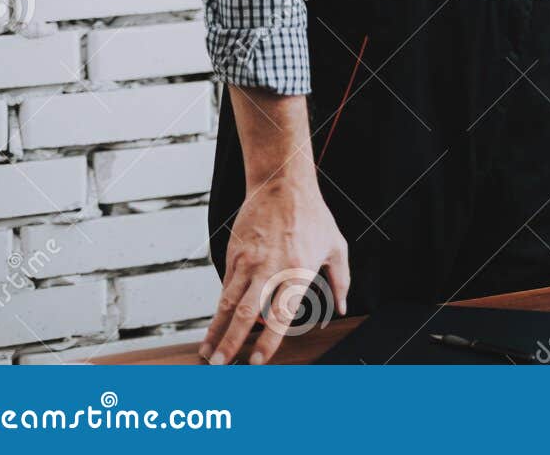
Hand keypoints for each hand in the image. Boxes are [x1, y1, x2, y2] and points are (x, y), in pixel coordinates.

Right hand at [200, 175, 348, 364]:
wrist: (282, 184)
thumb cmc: (313, 216)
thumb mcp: (336, 246)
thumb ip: (340, 281)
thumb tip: (342, 308)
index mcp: (299, 271)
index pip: (281, 315)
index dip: (268, 342)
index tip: (256, 363)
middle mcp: (271, 269)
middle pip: (247, 314)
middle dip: (231, 343)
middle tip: (218, 366)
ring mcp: (249, 261)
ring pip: (228, 303)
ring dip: (216, 330)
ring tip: (207, 351)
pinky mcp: (234, 253)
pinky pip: (225, 285)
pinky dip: (220, 307)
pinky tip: (215, 323)